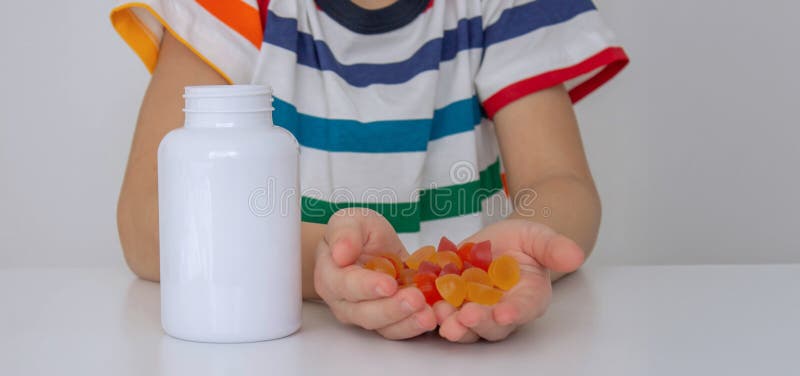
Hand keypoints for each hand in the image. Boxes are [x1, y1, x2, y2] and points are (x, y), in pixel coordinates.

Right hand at [314, 208, 437, 338]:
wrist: (368, 246)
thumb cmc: (356, 233)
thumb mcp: (350, 220)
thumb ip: (345, 233)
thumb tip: (340, 252)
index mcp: (331, 276)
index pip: (346, 286)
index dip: (367, 287)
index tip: (389, 284)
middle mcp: (346, 302)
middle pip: (366, 313)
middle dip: (392, 309)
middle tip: (416, 300)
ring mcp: (367, 314)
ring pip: (384, 326)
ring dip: (408, 322)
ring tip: (428, 315)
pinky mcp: (389, 320)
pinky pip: (401, 329)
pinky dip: (418, 326)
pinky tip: (434, 316)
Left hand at [434, 219, 584, 341]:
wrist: (501, 240)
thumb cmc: (525, 241)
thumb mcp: (540, 236)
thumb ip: (554, 247)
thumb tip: (575, 255)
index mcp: (530, 298)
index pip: (525, 310)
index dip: (515, 313)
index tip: (505, 314)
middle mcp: (503, 311)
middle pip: (492, 326)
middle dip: (479, 324)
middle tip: (466, 317)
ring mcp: (477, 309)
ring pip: (466, 326)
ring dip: (453, 322)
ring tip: (441, 314)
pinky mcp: (454, 302)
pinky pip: (443, 310)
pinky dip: (433, 308)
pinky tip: (423, 301)